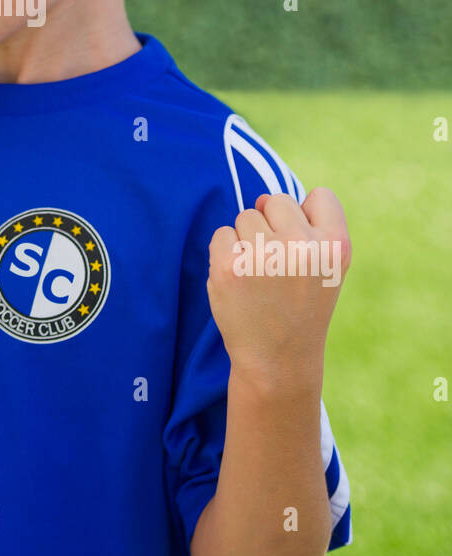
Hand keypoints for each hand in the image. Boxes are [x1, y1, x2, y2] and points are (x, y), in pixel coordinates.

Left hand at [207, 187, 351, 391]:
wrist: (277, 360)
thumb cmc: (300, 306)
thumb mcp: (325, 268)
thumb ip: (307, 225)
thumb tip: (261, 198)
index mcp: (335, 246)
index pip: (321, 196)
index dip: (308, 217)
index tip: (305, 249)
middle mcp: (303, 246)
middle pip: (275, 201)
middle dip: (272, 226)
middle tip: (278, 268)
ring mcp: (264, 255)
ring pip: (245, 216)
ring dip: (247, 241)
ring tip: (260, 278)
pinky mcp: (229, 266)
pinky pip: (221, 234)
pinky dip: (225, 254)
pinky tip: (240, 282)